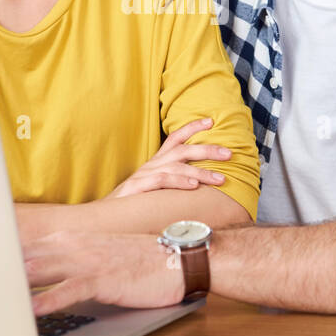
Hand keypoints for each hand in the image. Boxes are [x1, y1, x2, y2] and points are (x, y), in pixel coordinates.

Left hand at [23, 229, 185, 314]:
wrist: (177, 258)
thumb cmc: (138, 260)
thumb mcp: (97, 253)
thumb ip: (66, 259)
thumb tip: (35, 269)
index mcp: (69, 237)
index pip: (24, 245)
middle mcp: (73, 244)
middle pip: (25, 256)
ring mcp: (87, 260)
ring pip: (40, 270)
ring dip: (14, 283)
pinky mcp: (102, 278)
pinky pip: (68, 289)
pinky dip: (48, 299)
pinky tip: (31, 310)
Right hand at [106, 117, 230, 197]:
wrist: (106, 215)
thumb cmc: (134, 202)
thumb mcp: (155, 187)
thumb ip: (174, 182)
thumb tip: (200, 183)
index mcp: (156, 162)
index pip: (174, 138)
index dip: (192, 127)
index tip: (211, 121)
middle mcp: (152, 164)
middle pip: (182, 149)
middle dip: (207, 149)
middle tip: (229, 153)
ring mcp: (144, 175)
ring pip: (176, 167)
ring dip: (201, 171)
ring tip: (220, 178)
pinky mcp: (138, 189)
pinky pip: (162, 181)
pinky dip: (179, 182)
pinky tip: (194, 187)